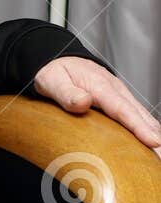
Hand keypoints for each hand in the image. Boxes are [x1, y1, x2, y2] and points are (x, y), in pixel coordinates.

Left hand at [33, 56, 160, 156]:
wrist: (56, 59)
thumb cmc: (53, 73)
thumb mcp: (51, 81)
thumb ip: (66, 93)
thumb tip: (83, 102)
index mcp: (100, 86)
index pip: (123, 110)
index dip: (139, 127)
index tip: (154, 141)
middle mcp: (115, 89)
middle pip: (139, 115)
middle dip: (154, 136)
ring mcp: (119, 94)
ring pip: (142, 115)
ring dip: (154, 133)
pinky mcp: (119, 100)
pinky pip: (136, 115)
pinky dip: (147, 128)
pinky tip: (154, 143)